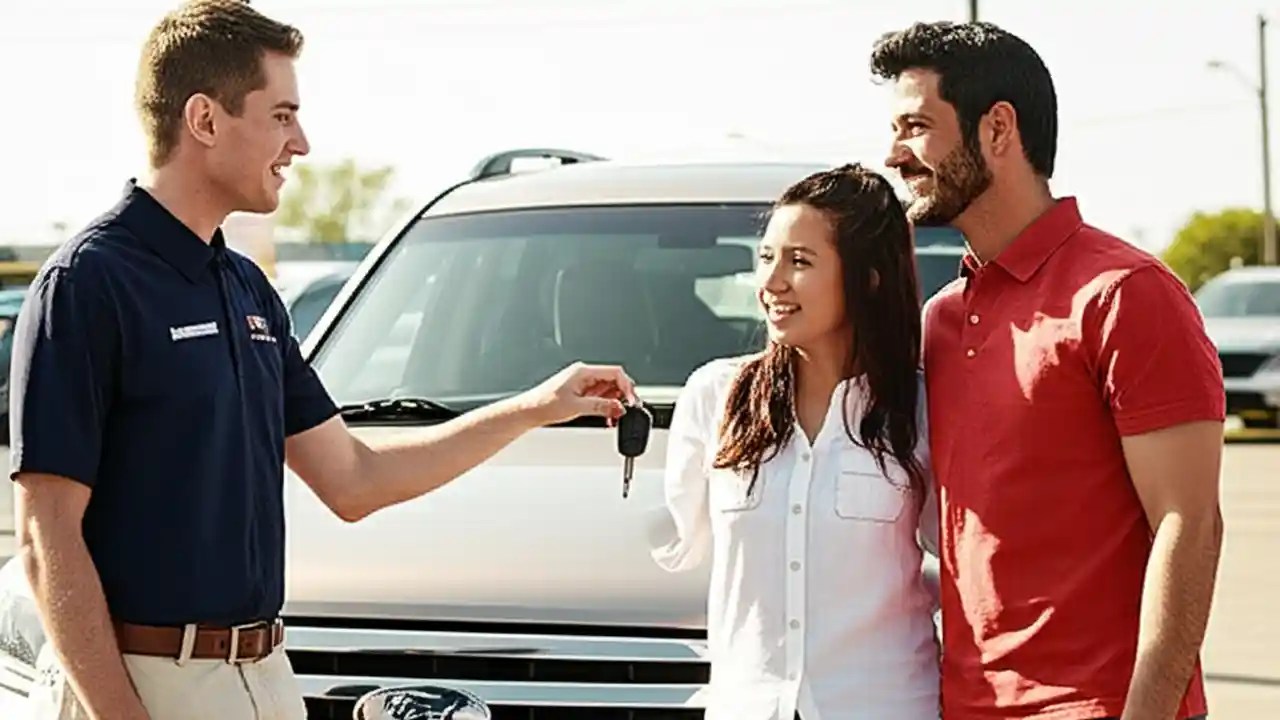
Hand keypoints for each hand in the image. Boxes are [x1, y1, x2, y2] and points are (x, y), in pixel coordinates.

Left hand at [521, 362, 637, 425]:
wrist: (529, 411)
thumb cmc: (545, 404)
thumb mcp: (576, 407)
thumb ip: (601, 407)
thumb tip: (619, 407)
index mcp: (583, 372)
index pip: (615, 372)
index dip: (627, 386)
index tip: (631, 401)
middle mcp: (584, 374)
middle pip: (614, 380)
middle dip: (621, 396)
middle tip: (624, 411)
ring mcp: (582, 382)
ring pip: (608, 389)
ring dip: (614, 403)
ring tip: (613, 417)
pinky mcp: (580, 391)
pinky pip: (600, 395)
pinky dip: (605, 405)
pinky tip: (605, 415)